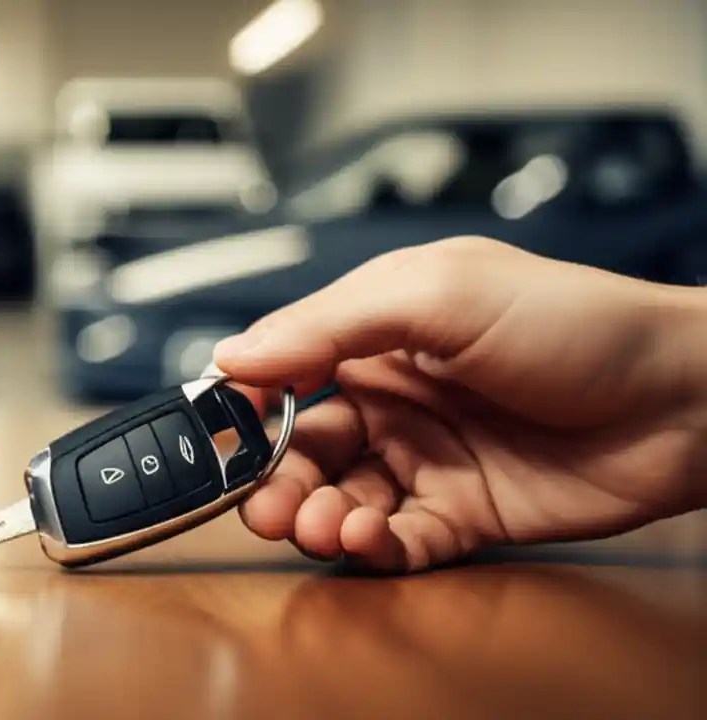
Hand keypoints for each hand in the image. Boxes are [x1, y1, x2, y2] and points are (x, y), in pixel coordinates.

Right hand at [214, 237, 706, 571]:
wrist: (682, 398)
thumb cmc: (573, 322)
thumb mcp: (435, 294)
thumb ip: (327, 325)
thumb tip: (234, 354)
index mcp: (378, 334)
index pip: (284, 373)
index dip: (246, 407)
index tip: (218, 435)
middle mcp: (396, 399)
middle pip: (304, 449)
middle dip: (275, 480)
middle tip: (266, 504)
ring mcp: (430, 458)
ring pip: (342, 499)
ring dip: (319, 517)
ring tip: (322, 524)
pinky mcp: (465, 514)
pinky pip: (398, 540)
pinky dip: (372, 548)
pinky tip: (368, 540)